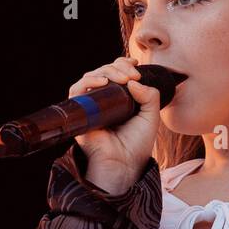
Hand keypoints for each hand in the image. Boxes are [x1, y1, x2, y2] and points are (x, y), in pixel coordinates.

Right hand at [68, 56, 160, 191]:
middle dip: (118, 67)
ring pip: (91, 77)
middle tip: (133, 75)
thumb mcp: (151, 116)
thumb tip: (132, 81)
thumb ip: (150, 95)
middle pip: (103, 71)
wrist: (125, 164)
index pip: (114, 73)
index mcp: (117, 100)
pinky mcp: (80, 114)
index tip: (136, 65)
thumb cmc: (136, 145)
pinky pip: (77, 91)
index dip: (123, 64)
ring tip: (122, 79)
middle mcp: (102, 101)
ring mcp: (90, 107)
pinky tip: (103, 82)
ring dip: (106, 71)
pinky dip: (88, 82)